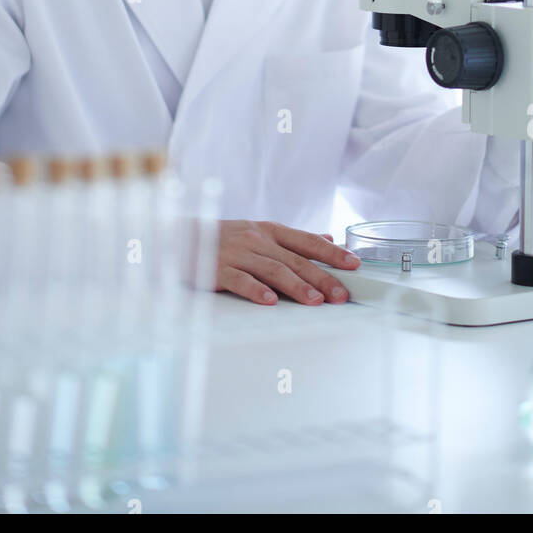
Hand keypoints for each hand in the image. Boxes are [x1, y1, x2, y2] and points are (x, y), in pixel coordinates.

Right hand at [214, 219, 359, 305]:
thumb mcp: (260, 231)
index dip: (331, 252)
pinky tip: (270, 302)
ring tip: (315, 301)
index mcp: (269, 231)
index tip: (353, 264)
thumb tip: (327, 236)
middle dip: (321, 277)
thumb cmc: (224, 238)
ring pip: (272, 269)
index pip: (307, 241)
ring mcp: (237, 253)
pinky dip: (256, 290)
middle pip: (295, 259)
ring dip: (296, 286)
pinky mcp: (218, 269)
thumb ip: (293, 238)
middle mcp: (256, 240)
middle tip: (341, 294)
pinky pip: (240, 280)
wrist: (179, 236)